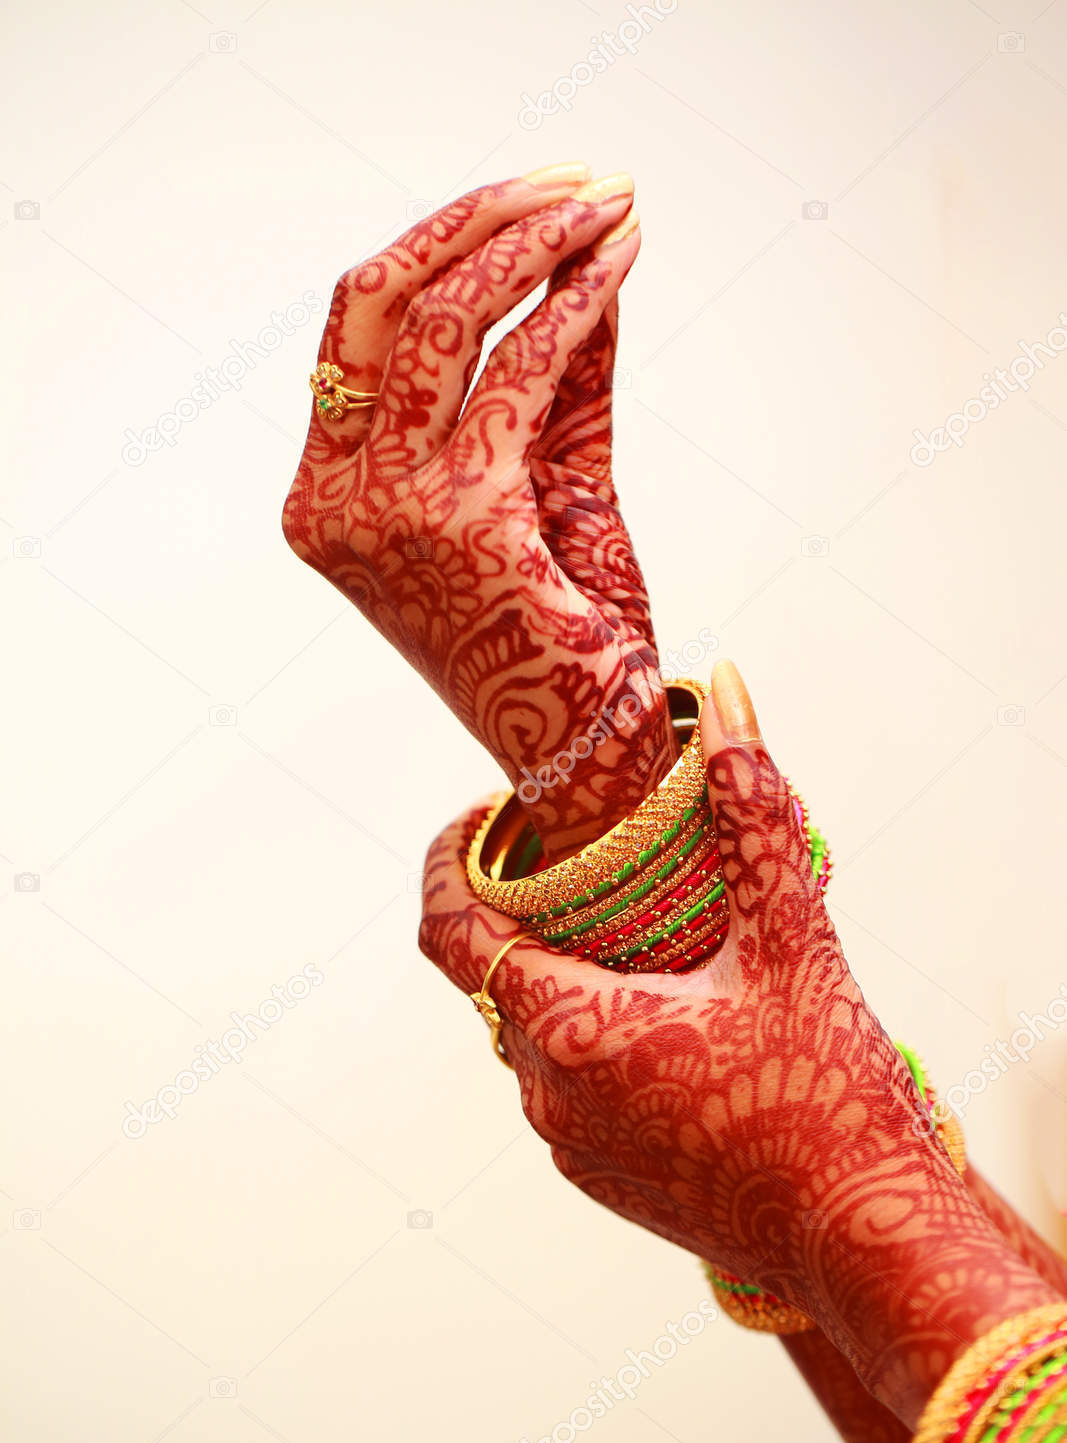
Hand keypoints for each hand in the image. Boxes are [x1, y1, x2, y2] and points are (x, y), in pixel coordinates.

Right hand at [282, 168, 675, 858]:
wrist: (588, 747)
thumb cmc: (564, 626)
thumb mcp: (550, 477)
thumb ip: (554, 374)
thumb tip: (583, 256)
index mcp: (329, 492)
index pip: (361, 325)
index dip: (443, 241)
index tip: (535, 197)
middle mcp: (335, 500)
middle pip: (384, 300)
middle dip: (488, 220)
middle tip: (580, 181)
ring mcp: (382, 513)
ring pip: (445, 322)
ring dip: (538, 246)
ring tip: (612, 208)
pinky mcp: (455, 522)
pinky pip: (515, 375)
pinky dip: (574, 308)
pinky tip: (619, 268)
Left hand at [420, 659, 1056, 1421]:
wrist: (861, 1237)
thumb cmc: (828, 1093)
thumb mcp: (792, 939)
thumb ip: (751, 811)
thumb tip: (723, 698)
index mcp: (572, 1027)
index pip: (449, 930)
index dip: (449, 860)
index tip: (484, 816)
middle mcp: (546, 1091)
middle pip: (492, 975)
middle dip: (521, 909)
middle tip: (584, 857)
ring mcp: (566, 1143)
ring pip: (527, 1031)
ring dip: (561, 974)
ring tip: (639, 935)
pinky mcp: (596, 1177)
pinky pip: (560, 1084)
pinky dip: (586, 1034)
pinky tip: (666, 1018)